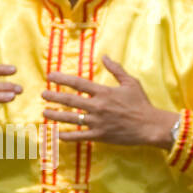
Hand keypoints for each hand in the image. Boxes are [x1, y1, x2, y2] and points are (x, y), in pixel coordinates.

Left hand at [42, 56, 176, 147]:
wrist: (150, 126)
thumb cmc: (141, 103)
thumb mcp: (131, 82)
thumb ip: (116, 69)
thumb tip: (104, 56)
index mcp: (103, 92)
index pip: (78, 83)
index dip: (62, 79)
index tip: (50, 76)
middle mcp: (97, 106)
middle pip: (70, 100)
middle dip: (54, 96)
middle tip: (42, 94)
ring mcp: (97, 122)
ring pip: (71, 118)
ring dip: (56, 115)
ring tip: (44, 112)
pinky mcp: (99, 136)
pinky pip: (79, 136)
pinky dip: (66, 136)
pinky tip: (56, 134)